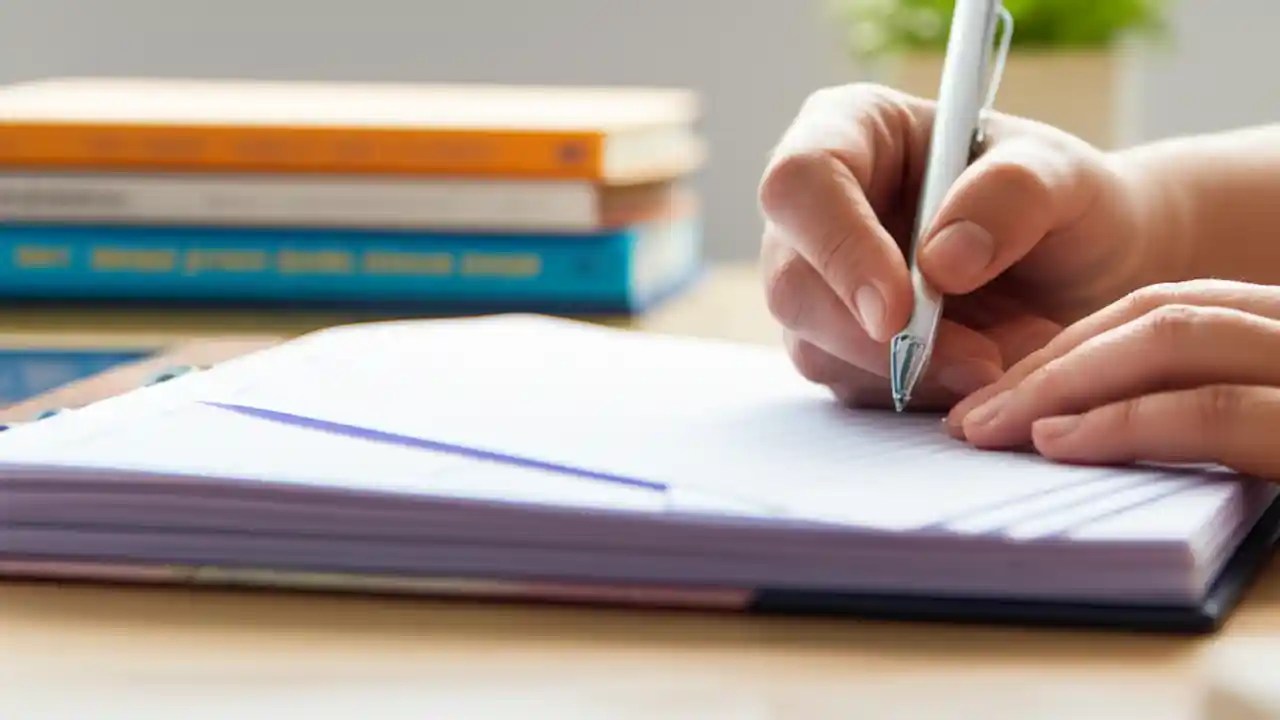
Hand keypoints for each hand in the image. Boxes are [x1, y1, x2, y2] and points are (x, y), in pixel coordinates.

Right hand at [757, 83, 1169, 409]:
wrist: (1085, 275)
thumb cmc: (1067, 203)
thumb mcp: (1067, 177)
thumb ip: (1014, 196)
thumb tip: (939, 261)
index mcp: (853, 130)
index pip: (801, 181)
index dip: (837, 246)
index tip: (897, 309)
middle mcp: (817, 208)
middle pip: (791, 281)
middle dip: (870, 336)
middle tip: (971, 361)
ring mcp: (820, 282)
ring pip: (813, 344)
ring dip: (904, 371)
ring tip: (995, 362)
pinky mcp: (838, 345)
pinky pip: (850, 385)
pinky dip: (915, 391)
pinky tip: (973, 373)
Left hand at [948, 280, 1279, 479]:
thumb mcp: (1254, 418)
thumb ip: (1192, 414)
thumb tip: (1067, 442)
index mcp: (1275, 333)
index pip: (1167, 314)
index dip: (1071, 350)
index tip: (995, 397)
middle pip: (1157, 315)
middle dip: (1049, 364)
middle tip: (968, 418)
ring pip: (1171, 340)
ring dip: (1066, 380)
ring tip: (991, 426)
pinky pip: (1210, 410)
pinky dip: (1123, 421)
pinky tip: (1056, 440)